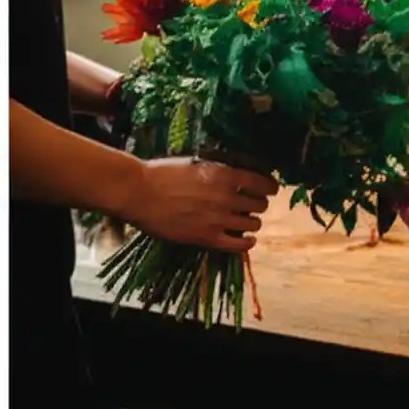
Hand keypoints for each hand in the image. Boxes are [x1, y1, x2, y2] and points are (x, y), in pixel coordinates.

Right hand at [121, 157, 278, 251]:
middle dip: (258, 203)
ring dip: (252, 222)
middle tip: (250, 204)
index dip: (269, 186)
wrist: (139, 192)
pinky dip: (247, 242)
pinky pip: (239, 245)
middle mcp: (226, 197)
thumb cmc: (162, 173)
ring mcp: (218, 219)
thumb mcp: (196, 163)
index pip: (262, 183)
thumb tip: (236, 175)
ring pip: (253, 224)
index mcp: (224, 174)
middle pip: (260, 204)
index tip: (269, 189)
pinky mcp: (207, 238)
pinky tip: (246, 239)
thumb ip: (218, 170)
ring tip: (244, 220)